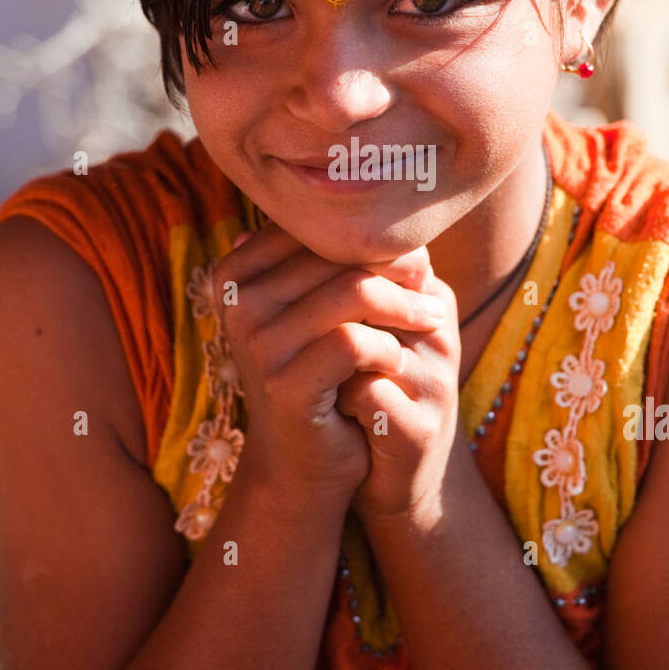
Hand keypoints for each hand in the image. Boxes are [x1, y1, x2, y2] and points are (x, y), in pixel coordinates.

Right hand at [210, 222, 447, 504]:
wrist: (302, 465)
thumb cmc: (320, 375)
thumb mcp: (322, 311)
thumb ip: (337, 260)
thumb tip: (395, 204)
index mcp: (236, 271)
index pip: (316, 229)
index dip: (374, 238)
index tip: (417, 260)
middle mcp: (236, 299)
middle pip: (337, 254)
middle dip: (397, 268)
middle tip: (432, 287)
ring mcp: (254, 341)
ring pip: (352, 292)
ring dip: (404, 306)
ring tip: (432, 321)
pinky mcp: (283, 382)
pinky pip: (353, 341)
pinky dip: (388, 347)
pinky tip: (400, 361)